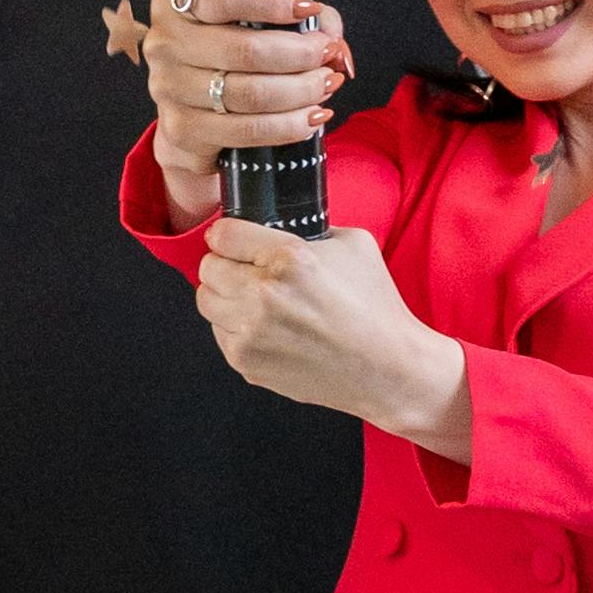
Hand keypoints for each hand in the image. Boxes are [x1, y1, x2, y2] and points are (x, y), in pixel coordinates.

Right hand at [144, 0, 352, 221]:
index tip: (309, 9)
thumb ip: (292, 15)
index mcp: (176, 5)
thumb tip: (330, 31)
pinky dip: (290, 125)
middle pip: (246, 51)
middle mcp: (165, 45)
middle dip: (301, 53)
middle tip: (328, 53)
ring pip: (252, 94)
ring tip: (326, 84)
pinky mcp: (183, 131)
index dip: (272, 2)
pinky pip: (249, 131)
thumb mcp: (247, 22)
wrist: (189, 111)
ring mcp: (169, 90)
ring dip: (302, 90)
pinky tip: (312, 117)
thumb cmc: (225, 55)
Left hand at [194, 217, 467, 444]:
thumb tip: (280, 224)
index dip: (228, 235)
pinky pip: (220, 333)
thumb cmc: (376, 306)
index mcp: (288, 257)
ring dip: (224, 295)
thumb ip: (310, 228)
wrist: (387, 368)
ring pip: (205, 300)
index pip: (223, 234)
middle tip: (246, 270)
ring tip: (254, 299)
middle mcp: (263, 294)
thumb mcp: (353, 244)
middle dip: (225, 264)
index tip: (234, 240)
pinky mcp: (246, 361)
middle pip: (208, 267)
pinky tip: (266, 328)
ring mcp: (251, 332)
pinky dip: (235, 327)